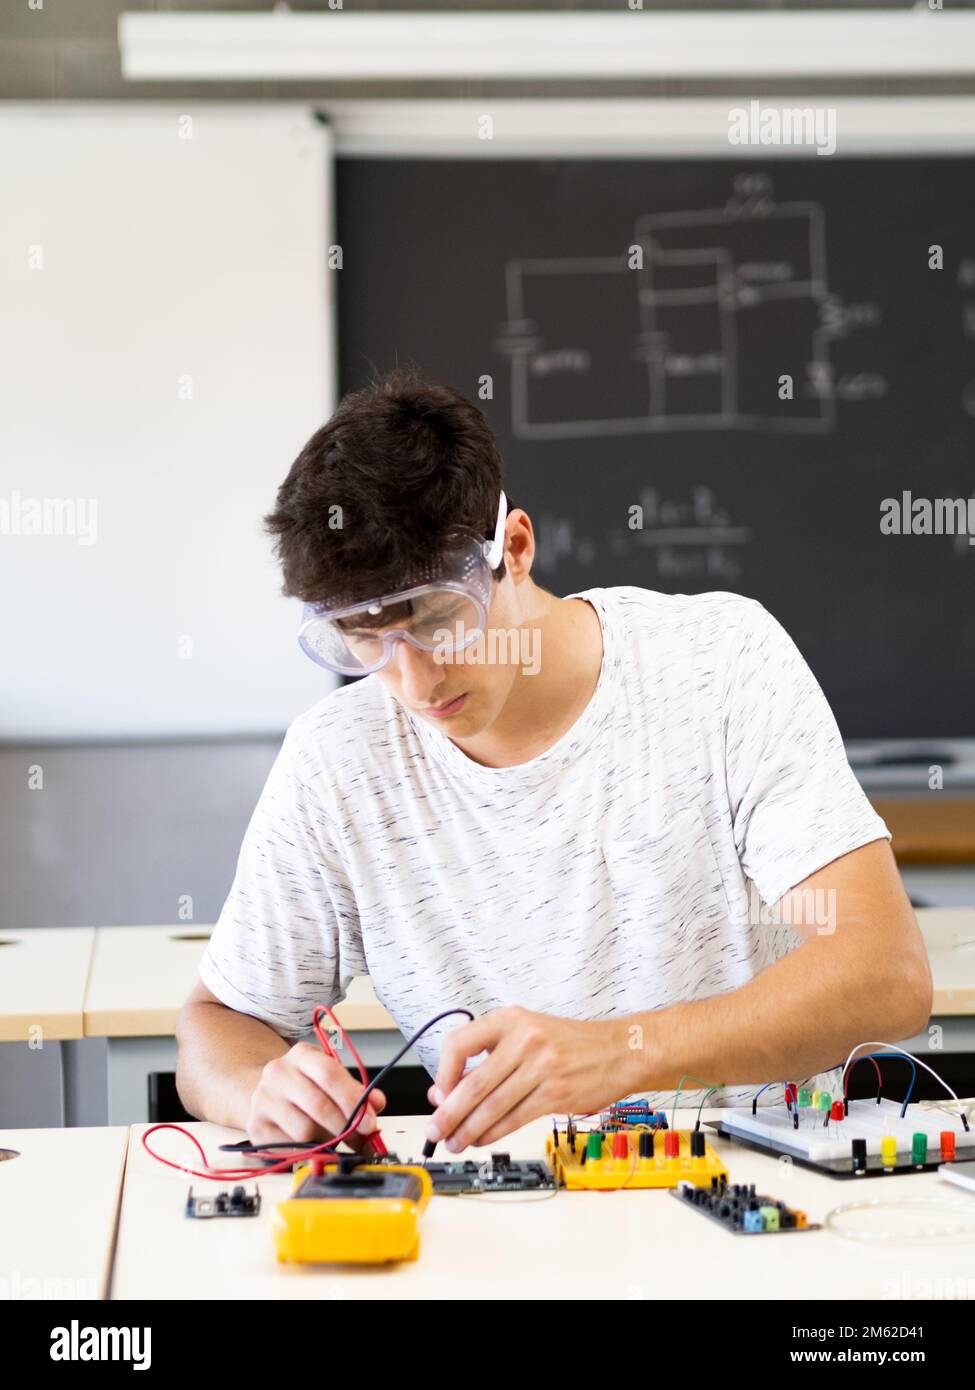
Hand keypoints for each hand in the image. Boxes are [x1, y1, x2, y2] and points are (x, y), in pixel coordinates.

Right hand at [246, 1040, 384, 1149]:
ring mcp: (263, 1100)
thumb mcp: (331, 1078)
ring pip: (305, 1130)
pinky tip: (315, 1145)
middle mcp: (278, 1073)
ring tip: (337, 1141)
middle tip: (361, 1140)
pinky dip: (309, 1151)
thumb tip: (376, 1103)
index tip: (369, 1122)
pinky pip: (290, 1147)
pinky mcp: (256, 1127)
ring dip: (328, 1142)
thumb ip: (356, 1090)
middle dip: (346, 1127)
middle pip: (318, 1105)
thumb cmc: (305, 1086)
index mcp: (301, 1055)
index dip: (352, 1100)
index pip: (329, 1074)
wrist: (266, 1093)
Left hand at [424, 1006, 635, 1151]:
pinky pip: (514, 1119)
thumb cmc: (569, 1044)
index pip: (459, 1043)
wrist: (619, 1050)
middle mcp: (524, 1039)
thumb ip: (488, 1059)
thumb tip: (446, 1091)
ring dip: (468, 1130)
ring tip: (456, 1142)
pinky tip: (482, 1140)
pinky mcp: (555, 1093)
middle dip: (448, 1113)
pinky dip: (493, 1134)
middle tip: (435, 1130)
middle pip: (473, 1083)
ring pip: (492, 1106)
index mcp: (510, 1019)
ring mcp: (541, 1066)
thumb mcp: (526, 1035)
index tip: (438, 1094)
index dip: (443, 1074)